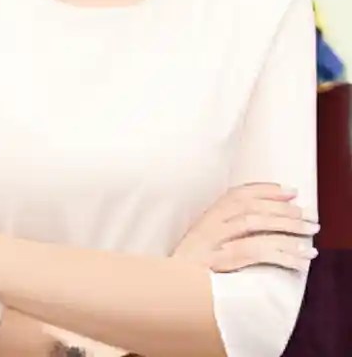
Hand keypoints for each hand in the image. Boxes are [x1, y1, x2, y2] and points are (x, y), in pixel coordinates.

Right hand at [173, 182, 318, 271]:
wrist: (169, 288)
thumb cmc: (191, 267)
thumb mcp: (205, 241)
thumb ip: (226, 228)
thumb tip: (265, 221)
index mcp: (207, 217)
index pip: (237, 194)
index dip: (266, 190)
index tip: (291, 191)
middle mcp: (208, 225)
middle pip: (250, 208)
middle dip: (283, 210)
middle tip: (308, 216)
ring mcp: (212, 242)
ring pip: (255, 225)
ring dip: (287, 229)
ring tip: (310, 236)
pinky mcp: (219, 262)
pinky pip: (255, 252)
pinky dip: (281, 254)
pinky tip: (299, 261)